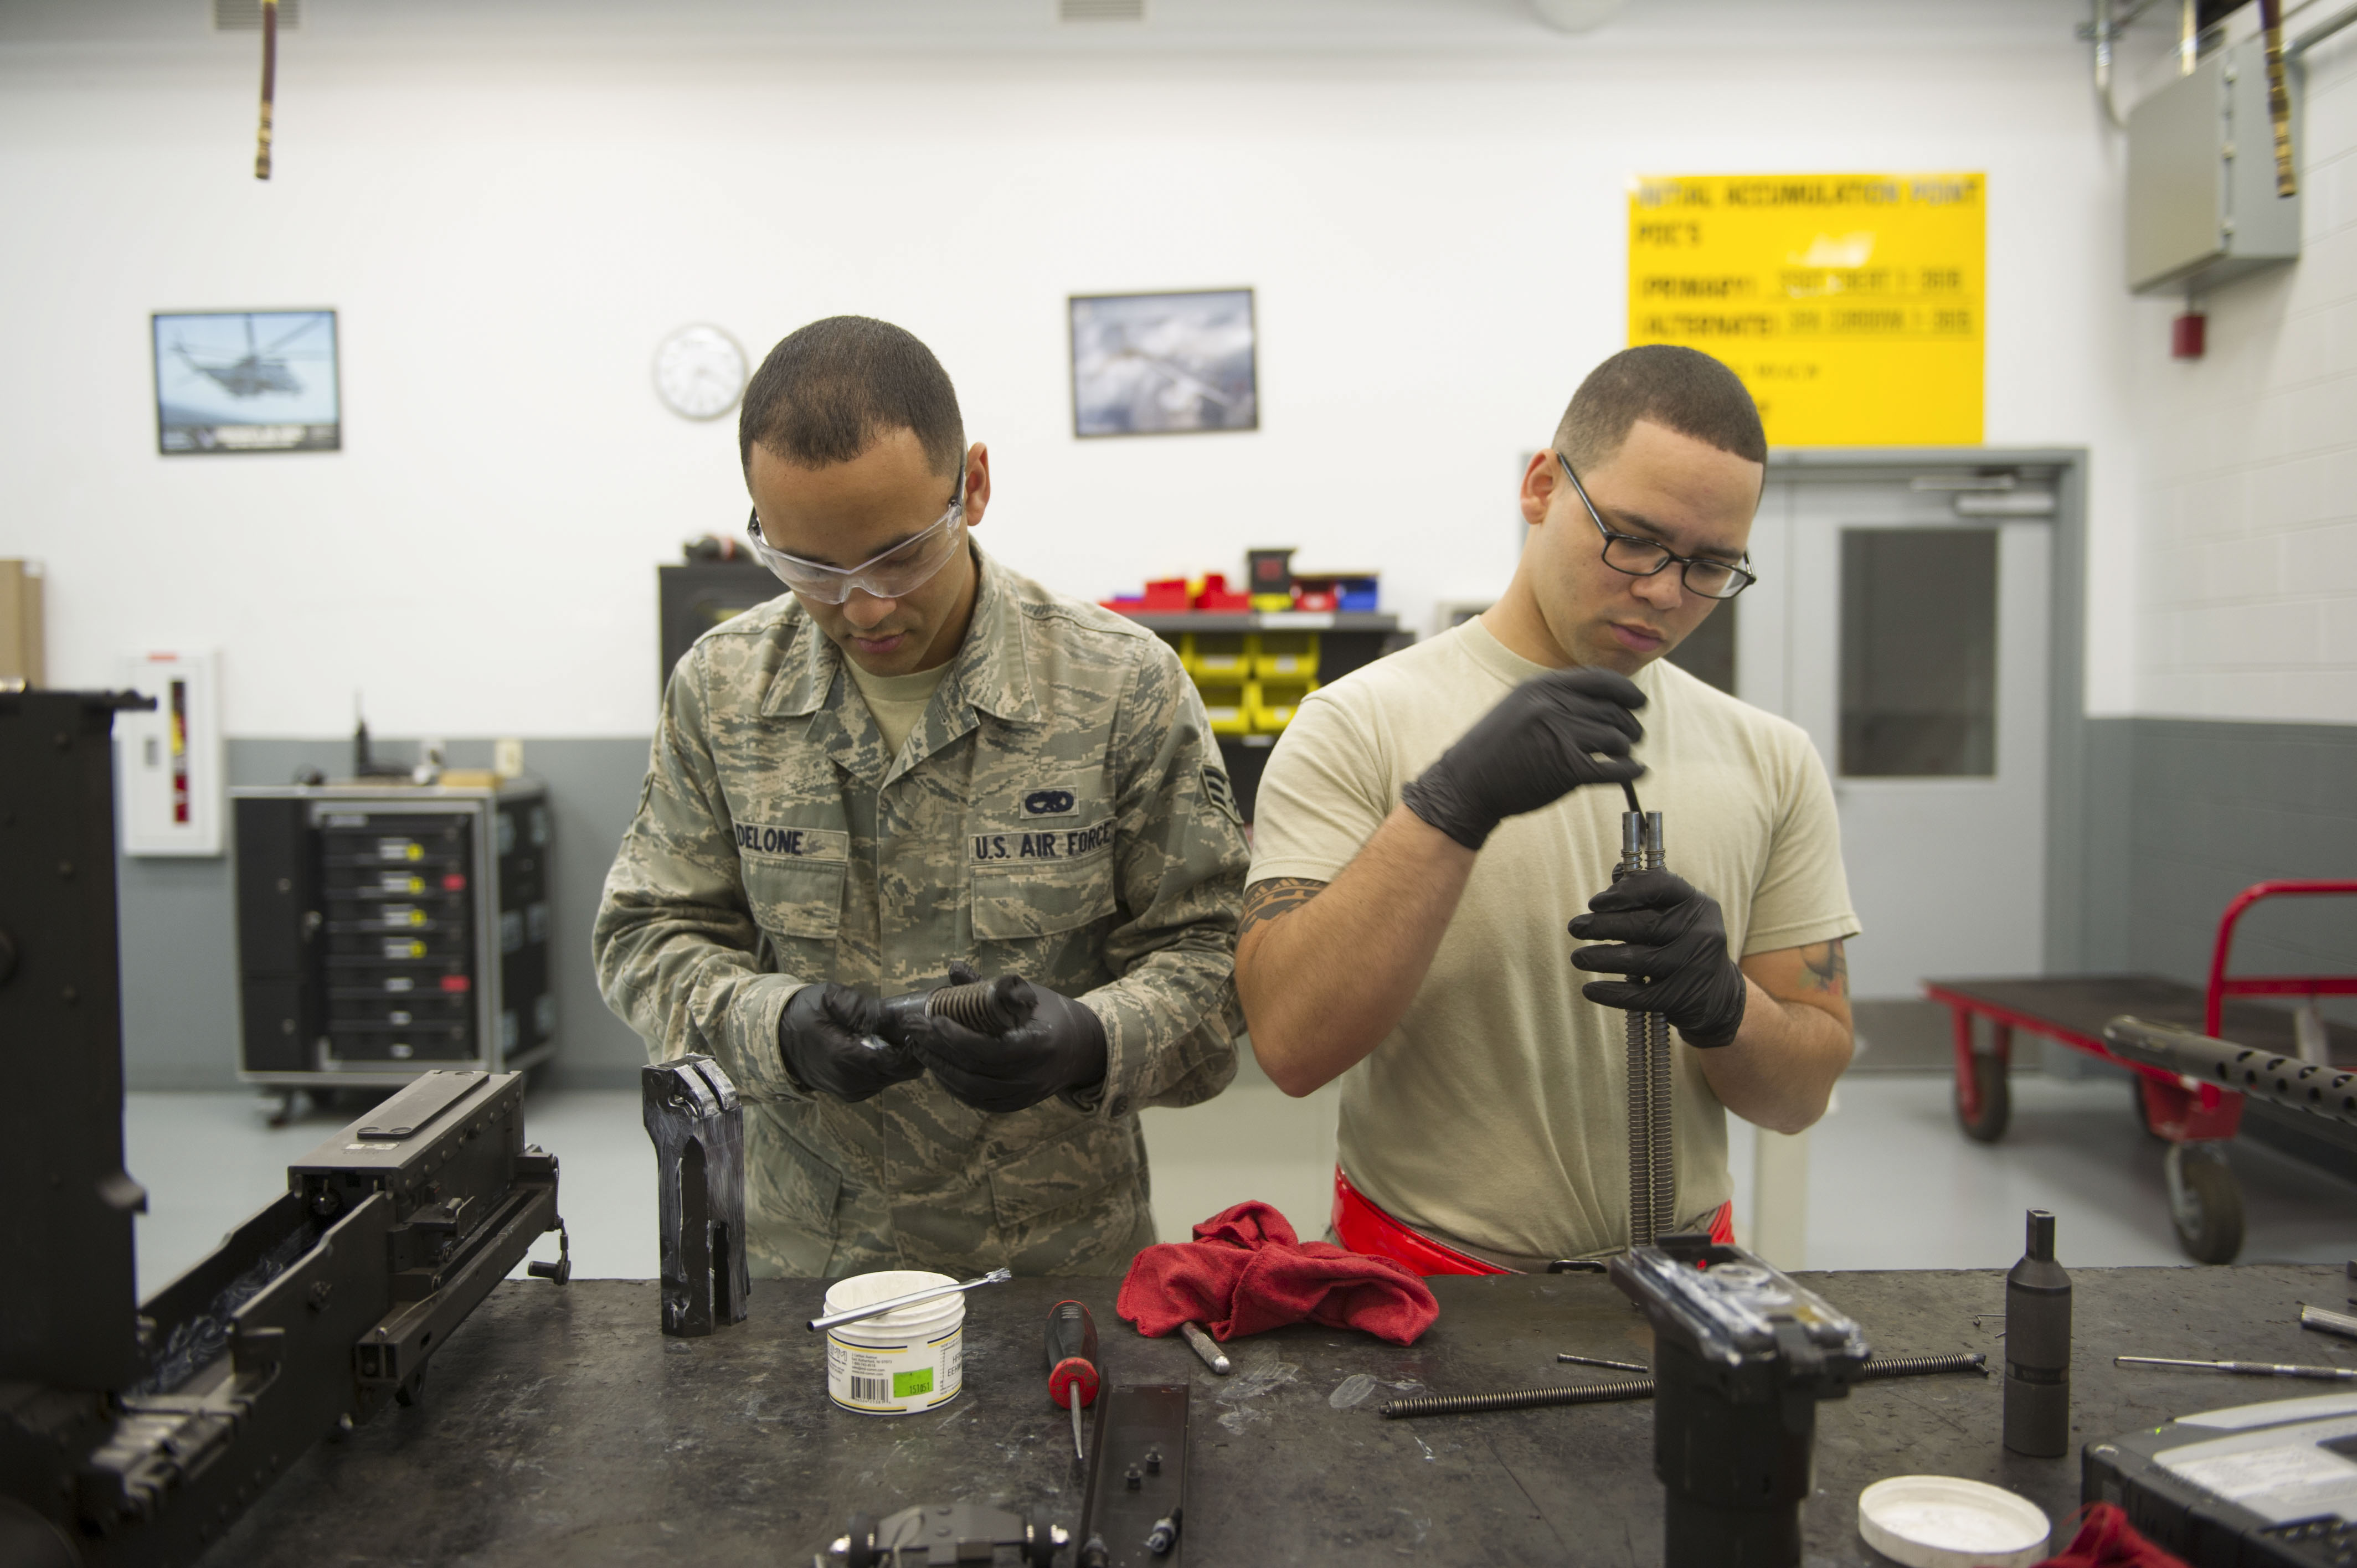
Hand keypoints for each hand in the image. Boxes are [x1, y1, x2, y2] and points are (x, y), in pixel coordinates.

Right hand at [777, 982, 918, 1101]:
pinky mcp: (849, 1093)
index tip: (918, 1027)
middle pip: (899, 1072)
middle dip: (910, 1053)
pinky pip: (880, 1083)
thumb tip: (897, 1016)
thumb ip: (863, 1008)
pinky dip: (887, 1068)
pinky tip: (882, 1049)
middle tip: (910, 1029)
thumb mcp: (831, 999)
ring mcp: (849, 1090)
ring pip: (892, 1079)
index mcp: (845, 1057)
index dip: (913, 1046)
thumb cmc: (804, 1013)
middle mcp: (849, 1080)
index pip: (895, 1061)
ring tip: (896, 1036)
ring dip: (900, 1060)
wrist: (775, 1039)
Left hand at [904, 977, 1108, 1114]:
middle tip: (913, 1031)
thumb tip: (953, 967)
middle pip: (973, 1071)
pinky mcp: (1015, 1105)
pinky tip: (938, 1068)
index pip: (989, 1049)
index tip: (932, 1020)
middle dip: (937, 1050)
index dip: (957, 1038)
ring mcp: (1023, 1095)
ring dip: (940, 1069)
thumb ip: (987, 987)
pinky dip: (953, 1085)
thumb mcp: (1026, 995)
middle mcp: (1031, 1077)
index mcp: (1038, 1045)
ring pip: (971, 1090)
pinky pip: (977, 1100)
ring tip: (919, 1048)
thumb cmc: (1052, 1014)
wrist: (1083, 1048)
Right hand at [1400, 667, 1645, 849]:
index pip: (1600, 679)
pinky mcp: (1567, 769)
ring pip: (1616, 738)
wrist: (1466, 785)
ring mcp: (1560, 736)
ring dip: (1628, 748)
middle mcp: (1552, 706)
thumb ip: (1554, 699)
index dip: (1627, 690)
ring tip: (1625, 755)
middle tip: (1634, 736)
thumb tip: (1602, 702)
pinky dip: (1631, 771)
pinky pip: (1614, 768)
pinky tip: (1636, 772)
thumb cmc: (1494, 750)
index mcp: (1542, 686)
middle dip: (1630, 724)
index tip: (1639, 701)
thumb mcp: (1519, 706)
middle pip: (1613, 709)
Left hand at [1568, 868, 1747, 1047]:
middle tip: (1575, 928)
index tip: (1595, 903)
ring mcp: (1693, 966)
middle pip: (1644, 925)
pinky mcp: (1683, 997)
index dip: (1624, 892)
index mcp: (1697, 904)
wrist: (1720, 997)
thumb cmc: (1684, 946)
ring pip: (1638, 960)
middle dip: (1602, 926)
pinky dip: (1610, 993)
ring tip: (1578, 958)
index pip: (1661, 886)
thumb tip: (1617, 872)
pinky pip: (1639, 996)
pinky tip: (1590, 990)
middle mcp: (1701, 933)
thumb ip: (1648, 894)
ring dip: (1600, 958)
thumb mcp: (1677, 916)